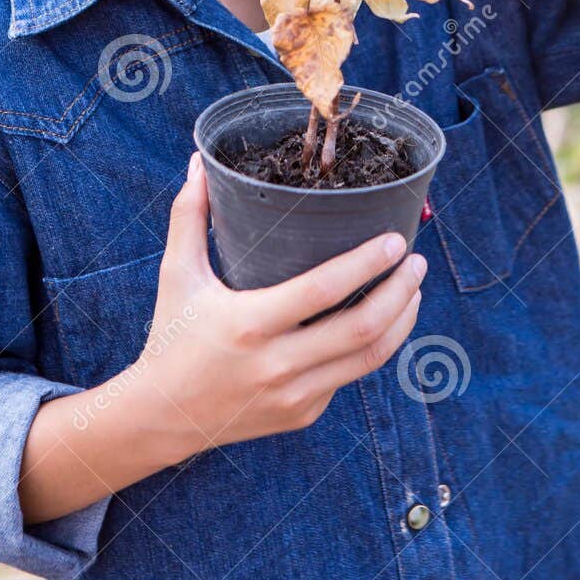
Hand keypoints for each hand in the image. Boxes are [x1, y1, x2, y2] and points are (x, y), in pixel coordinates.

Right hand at [140, 154, 427, 452]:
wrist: (163, 417)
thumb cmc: (172, 337)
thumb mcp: (176, 274)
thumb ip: (189, 216)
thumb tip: (198, 162)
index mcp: (249, 324)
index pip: (323, 291)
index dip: (367, 264)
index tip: (395, 240)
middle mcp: (277, 365)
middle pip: (363, 328)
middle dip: (401, 291)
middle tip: (417, 261)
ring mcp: (295, 395)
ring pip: (370, 359)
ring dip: (402, 321)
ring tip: (415, 289)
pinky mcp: (304, 413)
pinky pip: (349, 377)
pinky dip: (371, 346)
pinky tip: (381, 321)